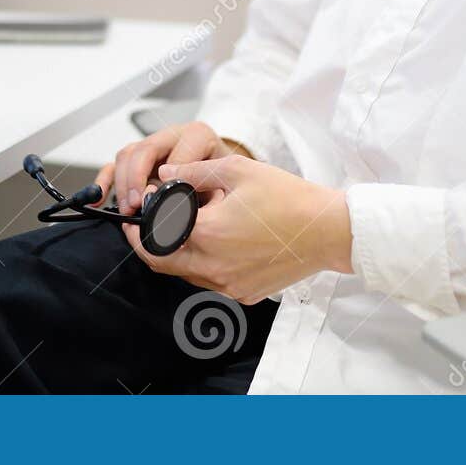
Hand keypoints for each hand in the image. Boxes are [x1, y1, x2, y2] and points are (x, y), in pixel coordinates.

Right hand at [93, 121, 247, 213]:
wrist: (225, 178)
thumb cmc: (224, 181)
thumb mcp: (224, 185)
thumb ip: (207, 193)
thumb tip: (182, 209)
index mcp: (197, 136)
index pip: (177, 154)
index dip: (168, 180)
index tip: (164, 202)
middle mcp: (172, 136)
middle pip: (144, 149)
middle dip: (137, 179)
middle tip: (137, 205)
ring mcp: (152, 145)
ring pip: (127, 154)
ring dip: (123, 183)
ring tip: (128, 210)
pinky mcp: (137, 158)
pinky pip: (114, 164)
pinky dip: (105, 181)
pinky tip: (99, 198)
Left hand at [122, 154, 352, 304]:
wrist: (327, 231)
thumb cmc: (286, 197)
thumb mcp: (237, 170)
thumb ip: (194, 171)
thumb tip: (164, 173)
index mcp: (208, 234)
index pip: (155, 234)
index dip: (141, 223)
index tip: (138, 211)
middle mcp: (214, 266)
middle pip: (161, 262)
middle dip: (148, 244)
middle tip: (143, 228)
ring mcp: (228, 285)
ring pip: (184, 274)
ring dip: (176, 254)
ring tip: (185, 229)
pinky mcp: (242, 294)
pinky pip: (209, 282)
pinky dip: (202, 264)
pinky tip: (216, 244)